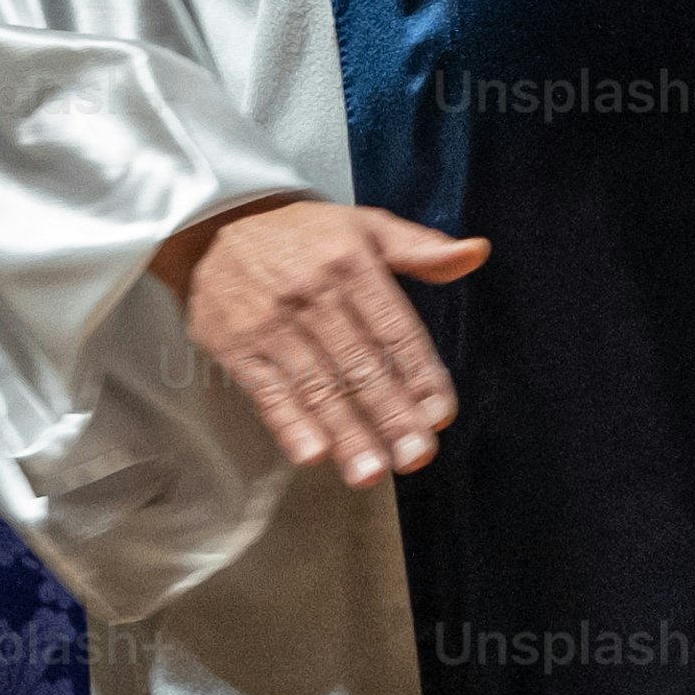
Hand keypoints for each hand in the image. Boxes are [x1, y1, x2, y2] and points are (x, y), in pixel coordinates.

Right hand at [155, 197, 486, 483]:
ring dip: (346, 432)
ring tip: (371, 472)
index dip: (421, 374)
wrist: (217, 222)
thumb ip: (421, 249)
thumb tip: (477, 253)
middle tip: (417, 457)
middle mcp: (313, 292)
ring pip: (317, 385)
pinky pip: (266, 390)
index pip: (394, 328)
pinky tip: (313, 453)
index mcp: (352, 263)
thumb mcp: (366, 227)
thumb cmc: (305, 235)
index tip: (441, 415)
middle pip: (360, 364)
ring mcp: (270, 321)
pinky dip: (288, 423)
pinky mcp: (234, 344)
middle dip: (391, 415)